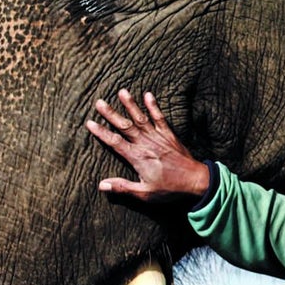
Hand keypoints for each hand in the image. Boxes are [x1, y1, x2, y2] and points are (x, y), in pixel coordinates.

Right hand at [86, 89, 209, 204]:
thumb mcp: (145, 193)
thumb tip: (101, 185)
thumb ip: (123, 187)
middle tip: (99, 102)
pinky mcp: (169, 135)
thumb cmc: (170, 189)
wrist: (195, 180)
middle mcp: (146, 144)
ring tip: (122, 91)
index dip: (101, 132)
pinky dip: (154, 106)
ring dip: (131, 104)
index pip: (115, 142)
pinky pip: (160, 118)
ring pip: (141, 118)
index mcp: (137, 157)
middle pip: (125, 126)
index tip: (90, 123)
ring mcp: (158, 137)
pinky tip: (148, 95)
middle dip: (111, 114)